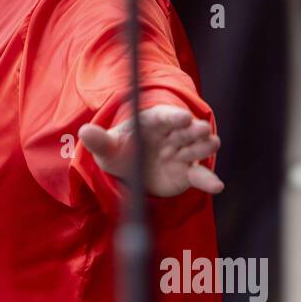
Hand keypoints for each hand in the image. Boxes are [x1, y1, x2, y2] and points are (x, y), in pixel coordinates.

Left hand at [78, 104, 223, 197]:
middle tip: (199, 129)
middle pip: (188, 128)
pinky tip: (216, 186)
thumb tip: (84, 131)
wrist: (130, 174)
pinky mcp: (189, 172)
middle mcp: (173, 134)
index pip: (166, 116)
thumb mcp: (108, 148)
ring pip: (200, 147)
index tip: (183, 117)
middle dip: (194, 129)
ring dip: (203, 147)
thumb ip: (100, 141)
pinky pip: (200, 175)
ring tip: (206, 147)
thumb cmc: (120, 153)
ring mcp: (183, 152)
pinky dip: (209, 180)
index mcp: (154, 121)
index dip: (175, 116)